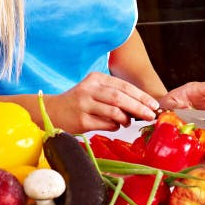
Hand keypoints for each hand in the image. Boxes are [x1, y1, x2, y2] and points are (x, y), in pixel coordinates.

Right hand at [46, 71, 160, 132]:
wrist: (51, 110)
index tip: (153, 104)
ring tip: (129, 122)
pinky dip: (115, 126)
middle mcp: (90, 89)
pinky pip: (105, 124)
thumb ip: (114, 94)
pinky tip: (116, 126)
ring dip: (126, 118)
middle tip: (150, 115)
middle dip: (139, 107)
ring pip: (114, 110)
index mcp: (97, 78)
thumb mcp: (95, 90)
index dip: (141, 96)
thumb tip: (140, 106)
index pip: (124, 86)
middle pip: (121, 97)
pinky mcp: (81, 120)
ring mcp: (84, 104)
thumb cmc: (79, 101)